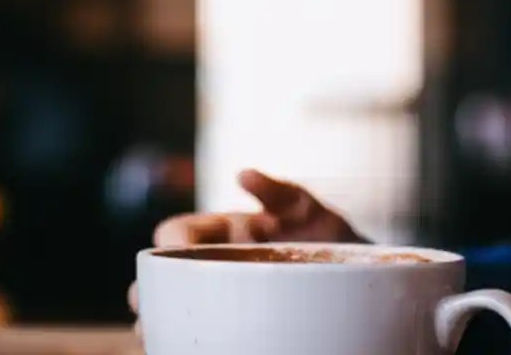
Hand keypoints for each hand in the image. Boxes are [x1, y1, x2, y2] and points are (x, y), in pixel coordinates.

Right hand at [129, 170, 363, 317]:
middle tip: (141, 305)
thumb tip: (242, 173)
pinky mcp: (239, 324)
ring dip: (161, 319)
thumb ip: (279, 192)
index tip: (164, 256)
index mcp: (225, 235)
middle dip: (148, 288)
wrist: (369, 284)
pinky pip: (206, 332)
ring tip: (149, 334)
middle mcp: (218, 266)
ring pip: (178, 307)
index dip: (166, 242)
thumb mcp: (312, 213)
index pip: (178, 233)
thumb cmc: (336, 242)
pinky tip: (174, 348)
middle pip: (166, 275)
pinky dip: (185, 339)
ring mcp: (227, 297)